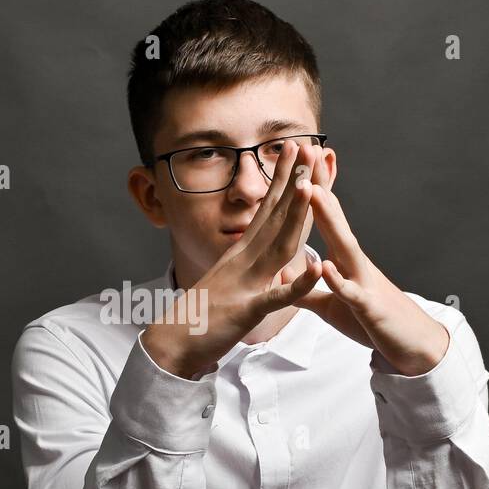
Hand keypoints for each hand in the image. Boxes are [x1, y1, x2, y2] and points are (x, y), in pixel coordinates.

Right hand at [142, 139, 323, 378]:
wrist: (173, 342)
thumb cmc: (201, 315)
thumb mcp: (228, 281)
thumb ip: (245, 264)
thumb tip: (255, 248)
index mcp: (242, 253)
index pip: (267, 209)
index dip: (283, 179)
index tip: (294, 151)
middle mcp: (244, 260)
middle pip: (274, 216)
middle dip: (292, 181)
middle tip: (305, 146)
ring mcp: (246, 283)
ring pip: (278, 245)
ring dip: (295, 217)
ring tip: (311, 188)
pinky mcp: (248, 310)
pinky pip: (277, 296)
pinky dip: (297, 283)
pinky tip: (316, 268)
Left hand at [278, 159, 450, 375]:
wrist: (409, 345)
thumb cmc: (370, 321)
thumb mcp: (331, 304)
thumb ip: (306, 289)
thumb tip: (283, 275)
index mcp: (343, 259)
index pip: (325, 217)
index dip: (311, 189)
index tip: (300, 159)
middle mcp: (354, 263)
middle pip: (335, 218)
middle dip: (320, 186)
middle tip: (308, 153)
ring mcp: (363, 281)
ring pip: (345, 246)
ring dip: (330, 219)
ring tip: (313, 193)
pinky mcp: (369, 307)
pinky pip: (352, 292)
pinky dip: (339, 280)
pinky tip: (326, 266)